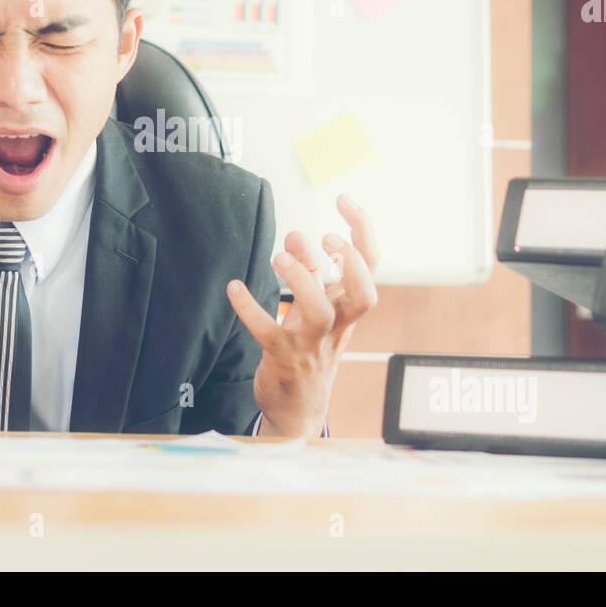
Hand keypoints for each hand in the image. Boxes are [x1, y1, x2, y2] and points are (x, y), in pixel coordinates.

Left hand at [227, 193, 379, 437]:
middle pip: (362, 294)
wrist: (299, 406)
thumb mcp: (316, 305)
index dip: (362, 231)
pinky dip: (251, 309)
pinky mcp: (283, 357)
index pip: (370, 265)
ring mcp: (312, 343)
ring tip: (279, 257)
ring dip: (301, 279)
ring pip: (319, 312)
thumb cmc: (310, 346)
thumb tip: (297, 234)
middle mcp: (338, 325)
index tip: (344, 200)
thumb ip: (308, 268)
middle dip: (348, 263)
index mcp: (348, 307)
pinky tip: (234, 288)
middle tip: (323, 239)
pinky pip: (268, 332)